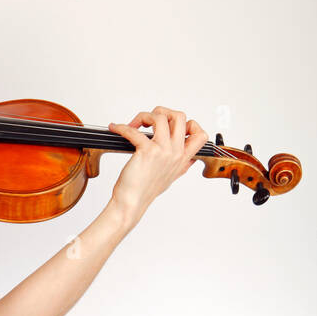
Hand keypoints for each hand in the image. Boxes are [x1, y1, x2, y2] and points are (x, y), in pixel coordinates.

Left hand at [107, 106, 208, 228]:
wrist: (132, 203)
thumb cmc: (146, 191)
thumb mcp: (172, 178)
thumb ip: (182, 166)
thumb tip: (190, 159)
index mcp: (183, 158)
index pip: (200, 134)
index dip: (189, 124)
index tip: (172, 126)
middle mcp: (175, 153)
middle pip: (180, 116)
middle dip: (162, 112)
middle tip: (149, 121)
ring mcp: (162, 151)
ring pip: (159, 117)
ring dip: (144, 116)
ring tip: (134, 124)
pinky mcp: (146, 151)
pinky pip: (134, 130)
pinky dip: (122, 127)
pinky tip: (116, 128)